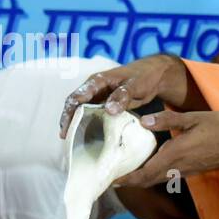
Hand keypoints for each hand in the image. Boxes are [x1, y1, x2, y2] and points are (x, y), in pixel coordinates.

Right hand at [58, 54, 204, 137]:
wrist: (153, 75)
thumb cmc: (143, 76)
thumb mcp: (134, 85)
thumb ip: (122, 96)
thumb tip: (108, 110)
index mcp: (96, 81)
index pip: (76, 97)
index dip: (68, 113)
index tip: (65, 130)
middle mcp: (93, 89)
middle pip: (74, 106)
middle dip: (68, 122)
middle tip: (66, 140)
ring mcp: (98, 98)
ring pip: (82, 112)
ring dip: (76, 125)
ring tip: (73, 143)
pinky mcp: (105, 105)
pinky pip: (92, 116)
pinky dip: (88, 126)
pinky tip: (87, 139)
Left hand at [112, 110, 218, 187]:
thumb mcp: (193, 117)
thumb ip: (167, 120)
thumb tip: (143, 122)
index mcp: (175, 154)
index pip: (145, 174)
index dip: (128, 180)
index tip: (112, 181)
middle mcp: (177, 167)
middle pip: (148, 180)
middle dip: (130, 181)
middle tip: (113, 176)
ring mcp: (185, 170)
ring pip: (157, 179)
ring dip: (141, 178)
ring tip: (126, 171)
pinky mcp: (191, 169)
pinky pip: (167, 175)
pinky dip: (153, 174)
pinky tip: (149, 164)